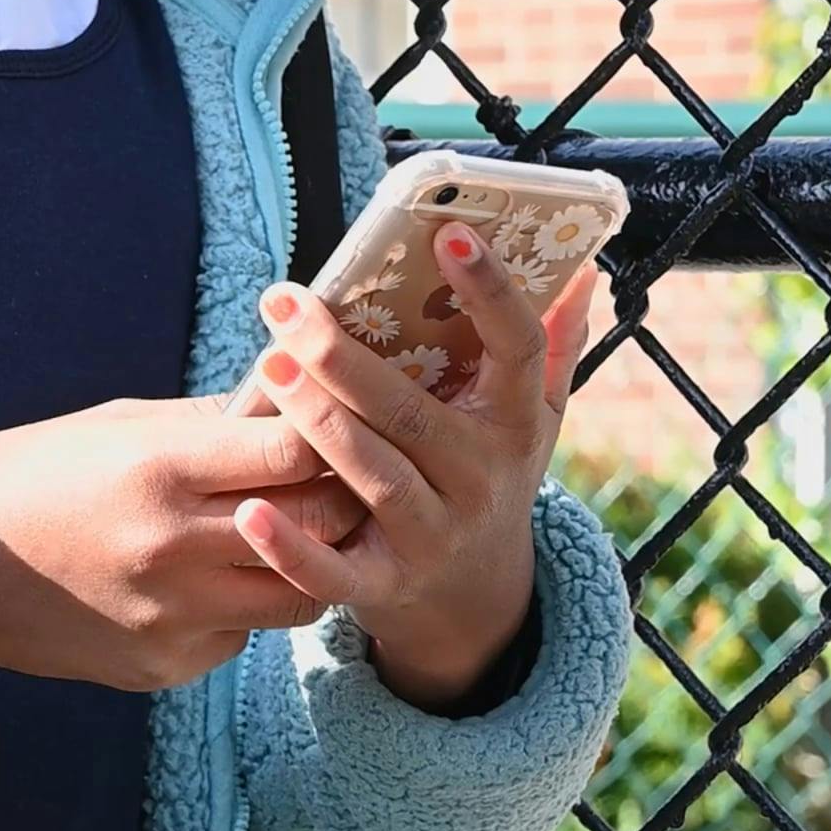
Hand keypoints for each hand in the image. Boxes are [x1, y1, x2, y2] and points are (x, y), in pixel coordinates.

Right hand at [0, 397, 364, 690]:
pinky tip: (208, 582)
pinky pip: (243, 636)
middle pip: (319, 524)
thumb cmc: (29, 475)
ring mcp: (173, 619)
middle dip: (340, 498)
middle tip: (339, 481)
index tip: (333, 422)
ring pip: (299, 596)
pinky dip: (243, 606)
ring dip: (306, 562)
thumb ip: (209, 424)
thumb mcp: (115, 424)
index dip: (328, 431)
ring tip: (286, 534)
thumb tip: (291, 404)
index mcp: (160, 469)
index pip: (295, 448)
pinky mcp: (165, 667)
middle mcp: (174, 549)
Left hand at [231, 231, 597, 708]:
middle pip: (411, 413)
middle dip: (345, 357)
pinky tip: (251, 511)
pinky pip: (334, 574)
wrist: (476, 596)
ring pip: (372, 476)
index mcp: (513, 425)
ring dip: (318, 423)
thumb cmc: (489, 475)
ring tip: (267, 367)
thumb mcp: (533, 418)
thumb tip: (578, 268)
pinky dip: (290, 548)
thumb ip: (553, 345)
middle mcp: (478, 481)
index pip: (514, 350)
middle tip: (288, 303)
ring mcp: (432, 537)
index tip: (450, 234)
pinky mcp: (383, 586)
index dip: (490, 292)